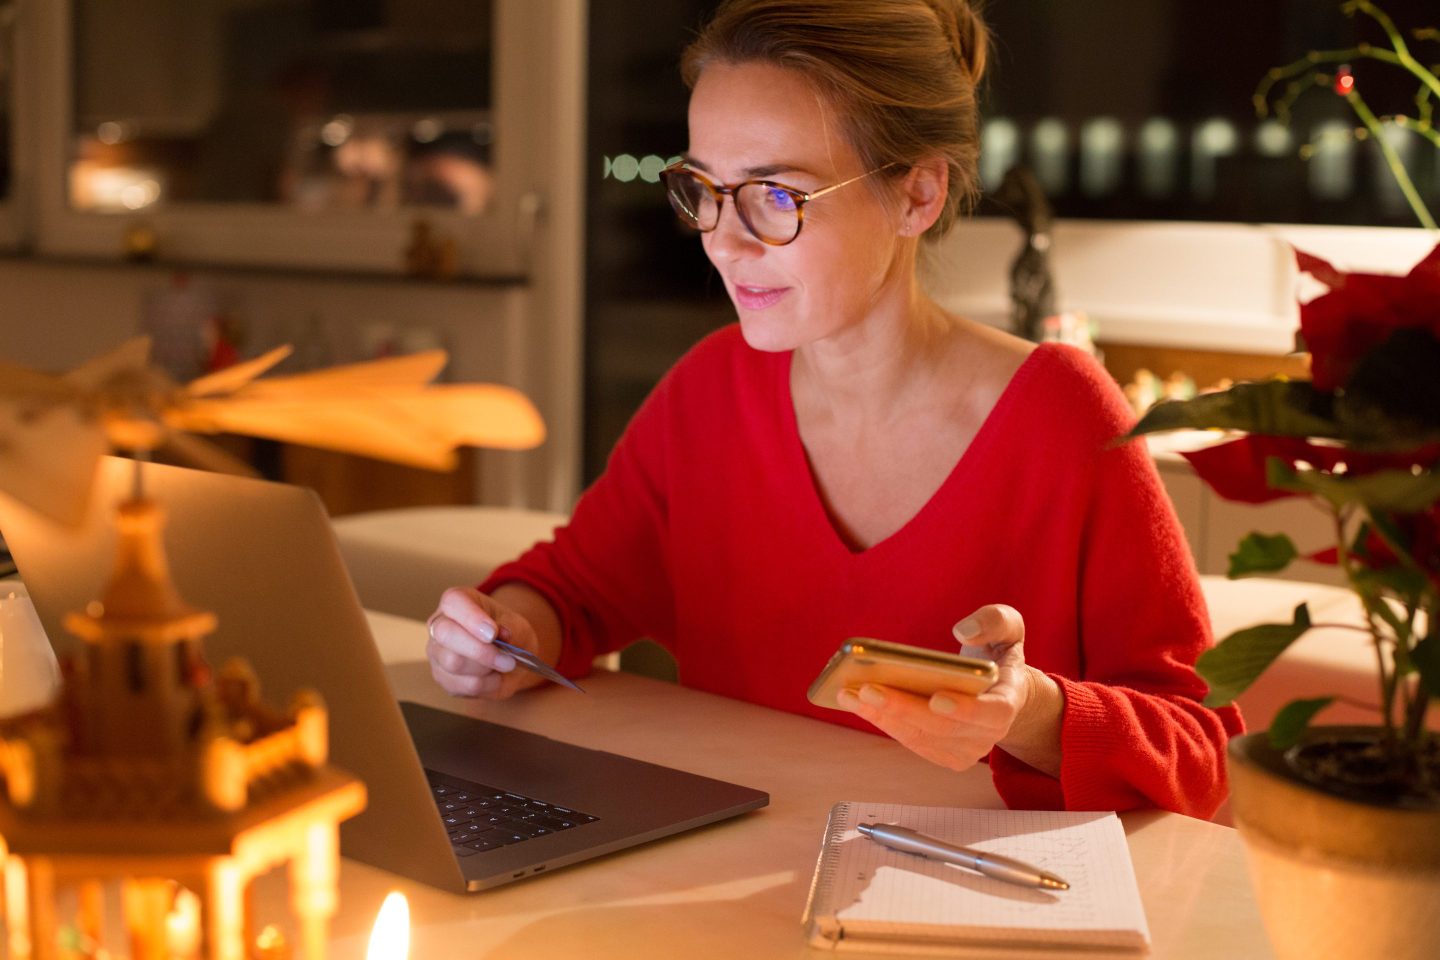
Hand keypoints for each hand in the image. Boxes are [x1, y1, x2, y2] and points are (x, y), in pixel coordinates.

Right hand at [426, 586, 547, 698]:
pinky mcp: (442, 678)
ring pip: (454, 663)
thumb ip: (509, 627)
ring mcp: (436, 653)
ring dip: (487, 668)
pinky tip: (495, 677)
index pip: (454, 603)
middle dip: (480, 650)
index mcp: (455, 602)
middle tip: (508, 658)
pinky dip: (487, 684)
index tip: (493, 633)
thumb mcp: (516, 624)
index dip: (472, 618)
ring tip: (505, 665)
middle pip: (446, 635)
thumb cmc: (510, 633)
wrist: (512, 657)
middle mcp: (439, 625)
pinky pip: (463, 685)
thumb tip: (501, 633)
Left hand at [837, 605, 1059, 774]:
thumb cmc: (997, 653)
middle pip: (942, 728)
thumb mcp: (1007, 628)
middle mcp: (988, 735)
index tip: (937, 698)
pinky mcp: (942, 754)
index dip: (966, 709)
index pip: (992, 713)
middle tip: (866, 688)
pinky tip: (855, 701)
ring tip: (849, 693)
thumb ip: (995, 621)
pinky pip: (910, 740)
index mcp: (1008, 701)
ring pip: (920, 738)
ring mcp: (965, 750)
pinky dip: (882, 722)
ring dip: (883, 717)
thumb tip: (963, 631)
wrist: (997, 689)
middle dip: (903, 708)